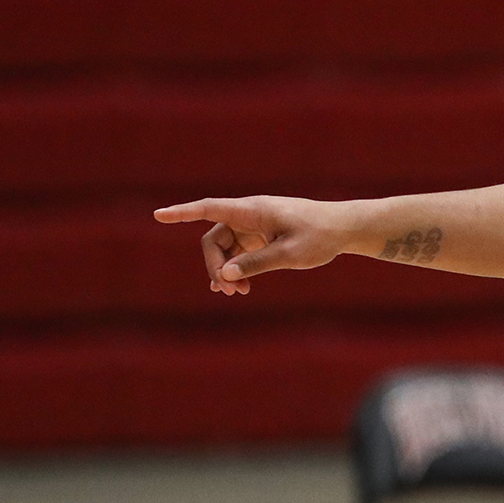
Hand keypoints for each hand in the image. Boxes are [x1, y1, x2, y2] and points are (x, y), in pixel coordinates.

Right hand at [154, 196, 349, 295]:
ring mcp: (254, 224)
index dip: (183, 213)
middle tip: (229, 292)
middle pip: (214, 238)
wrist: (344, 229)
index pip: (210, 208)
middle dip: (215, 265)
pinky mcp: (261, 235)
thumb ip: (256, 264)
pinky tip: (235, 287)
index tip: (159, 215)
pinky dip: (237, 268)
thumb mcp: (290, 254)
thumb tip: (224, 275)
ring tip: (237, 294)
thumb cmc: (320, 236)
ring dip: (227, 270)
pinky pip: (239, 251)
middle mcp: (249, 214)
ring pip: (226, 248)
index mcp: (253, 210)